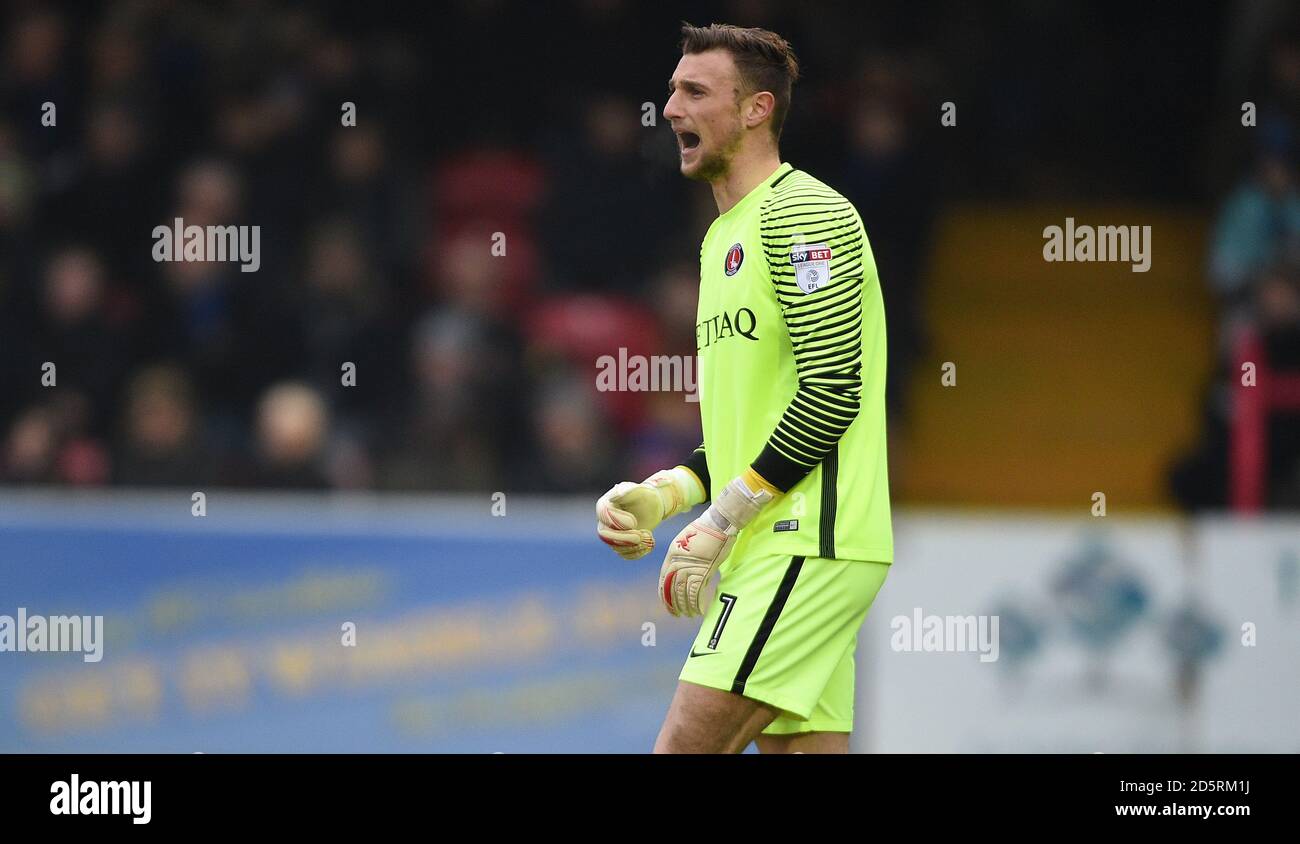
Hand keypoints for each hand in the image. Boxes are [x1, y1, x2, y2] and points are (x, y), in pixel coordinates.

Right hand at [596, 468, 701, 559]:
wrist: (652, 505)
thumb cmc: (644, 495)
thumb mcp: (638, 490)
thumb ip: (628, 491)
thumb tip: (617, 494)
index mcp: (604, 506)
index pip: (604, 516)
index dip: (618, 522)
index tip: (634, 522)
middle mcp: (604, 522)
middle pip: (605, 535)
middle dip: (623, 538)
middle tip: (641, 536)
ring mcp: (612, 535)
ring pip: (616, 547)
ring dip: (634, 546)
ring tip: (649, 537)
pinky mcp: (621, 545)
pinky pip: (624, 555)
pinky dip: (637, 553)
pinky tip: (649, 546)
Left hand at [658, 472, 774, 615]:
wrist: (717, 522)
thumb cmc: (704, 529)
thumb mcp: (685, 540)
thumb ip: (681, 557)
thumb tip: (682, 570)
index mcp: (671, 555)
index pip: (663, 580)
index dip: (664, 594)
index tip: (666, 605)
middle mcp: (678, 562)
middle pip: (672, 588)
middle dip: (673, 604)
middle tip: (675, 614)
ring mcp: (691, 566)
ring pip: (684, 592)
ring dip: (685, 606)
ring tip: (687, 615)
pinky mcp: (704, 570)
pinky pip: (697, 591)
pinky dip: (697, 602)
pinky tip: (698, 610)